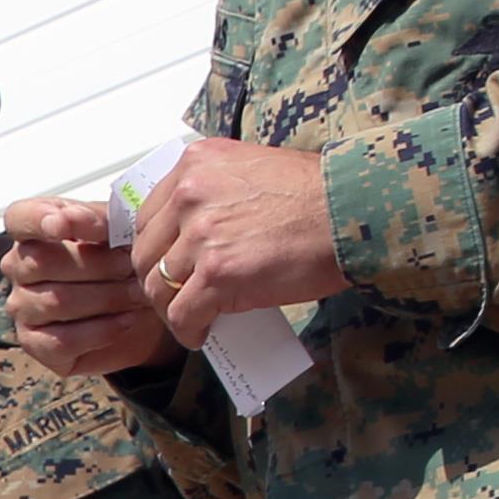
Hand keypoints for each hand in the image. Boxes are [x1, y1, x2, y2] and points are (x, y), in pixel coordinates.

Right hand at [3, 192, 168, 378]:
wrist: (136, 308)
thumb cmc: (120, 260)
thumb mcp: (118, 231)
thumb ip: (102, 220)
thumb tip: (87, 222)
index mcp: (33, 229)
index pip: (20, 218)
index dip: (39, 220)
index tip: (63, 224)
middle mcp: (18, 266)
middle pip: (43, 262)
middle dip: (96, 264)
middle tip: (132, 266)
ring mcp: (21, 307)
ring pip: (56, 302)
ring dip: (106, 297)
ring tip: (137, 293)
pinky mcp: (34, 344)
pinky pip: (62, 339)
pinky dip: (101, 330)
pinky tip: (126, 320)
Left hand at [134, 140, 341, 335]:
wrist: (352, 213)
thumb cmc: (316, 196)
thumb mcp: (251, 170)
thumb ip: (215, 192)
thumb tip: (194, 231)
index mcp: (195, 164)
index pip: (150, 216)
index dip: (156, 248)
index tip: (168, 266)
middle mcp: (190, 193)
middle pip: (146, 252)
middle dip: (157, 281)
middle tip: (176, 298)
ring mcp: (201, 233)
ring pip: (159, 286)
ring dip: (171, 310)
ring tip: (191, 319)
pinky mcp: (217, 273)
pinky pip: (183, 313)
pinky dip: (188, 331)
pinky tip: (201, 334)